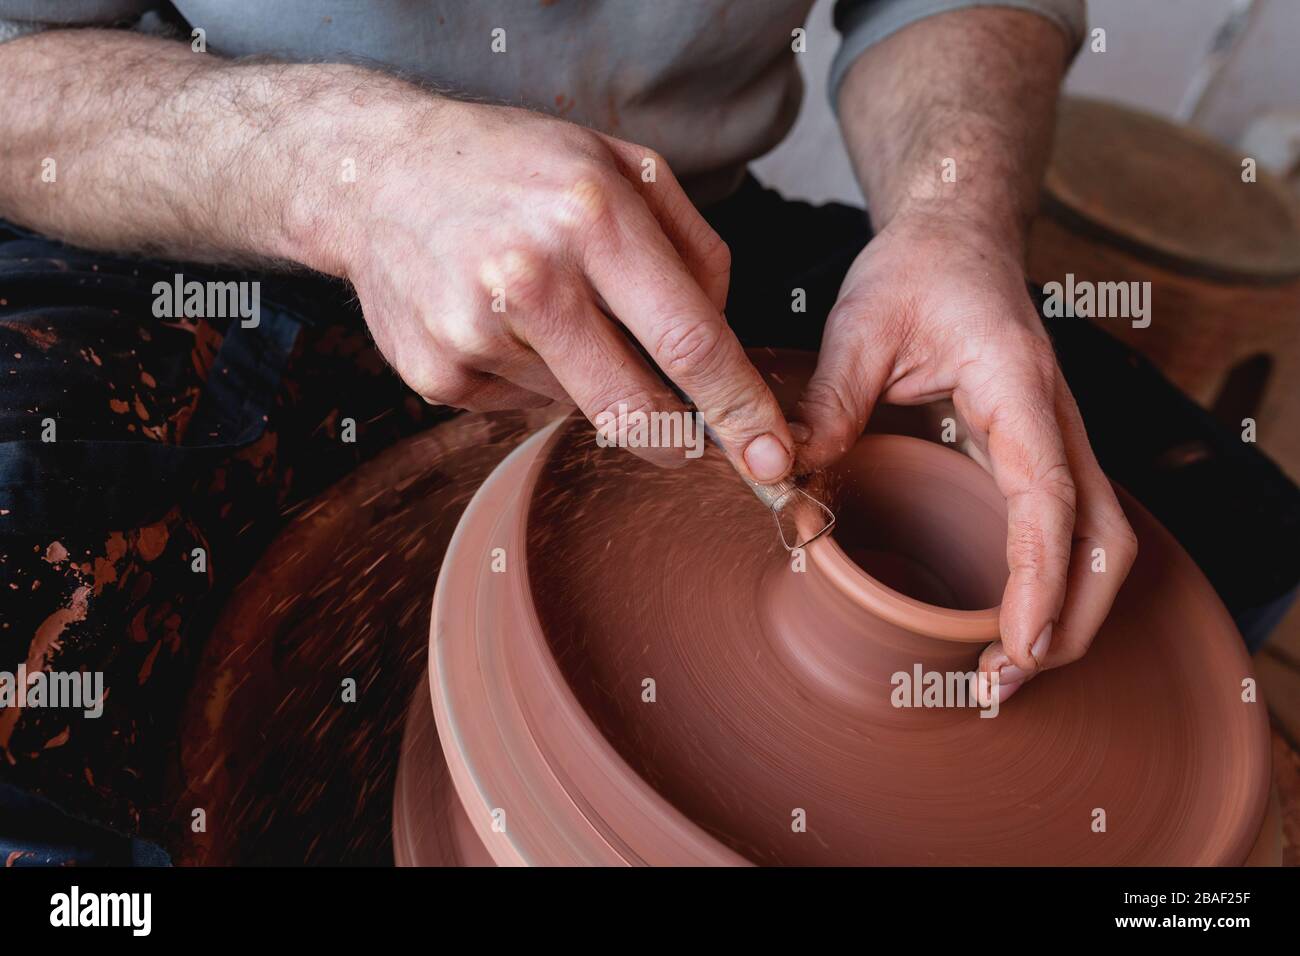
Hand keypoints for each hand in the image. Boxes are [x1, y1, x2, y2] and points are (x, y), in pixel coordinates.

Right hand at [305, 98, 793, 481]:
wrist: (370, 175)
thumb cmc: (511, 165)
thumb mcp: (618, 162)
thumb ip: (693, 245)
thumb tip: (723, 335)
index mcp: (589, 216)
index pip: (688, 338)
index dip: (739, 406)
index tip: (773, 453)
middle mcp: (529, 278)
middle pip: (636, 409)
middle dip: (681, 440)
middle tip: (698, 443)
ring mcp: (474, 334)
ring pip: (581, 403)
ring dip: (589, 376)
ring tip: (545, 306)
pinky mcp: (437, 374)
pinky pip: (523, 405)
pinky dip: (533, 375)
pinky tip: (498, 319)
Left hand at [795, 212, 1137, 698]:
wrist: (957, 236)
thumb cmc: (915, 271)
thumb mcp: (860, 324)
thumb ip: (831, 401)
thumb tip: (791, 479)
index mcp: (1018, 387)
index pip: (1047, 494)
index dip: (1039, 576)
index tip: (1020, 643)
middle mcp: (1055, 420)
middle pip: (1103, 540)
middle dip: (1067, 623)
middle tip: (1001, 688)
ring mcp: (1057, 440)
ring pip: (1098, 542)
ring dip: (1066, 615)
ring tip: (1003, 676)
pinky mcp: (1039, 455)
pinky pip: (1068, 532)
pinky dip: (1050, 586)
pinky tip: (1007, 625)